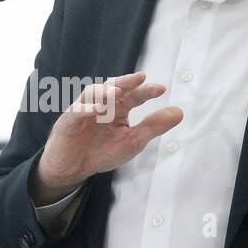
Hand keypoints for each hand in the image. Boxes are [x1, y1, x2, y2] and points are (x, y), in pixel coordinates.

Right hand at [30, 72, 182, 203]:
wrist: (74, 169)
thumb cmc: (102, 152)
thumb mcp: (132, 142)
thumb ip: (153, 127)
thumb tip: (179, 112)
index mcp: (118, 108)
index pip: (133, 95)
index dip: (145, 91)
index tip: (161, 89)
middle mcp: (101, 105)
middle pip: (113, 87)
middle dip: (126, 82)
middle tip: (140, 78)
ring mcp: (83, 111)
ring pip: (92, 94)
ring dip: (104, 92)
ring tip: (116, 93)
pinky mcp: (68, 121)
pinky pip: (76, 112)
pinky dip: (86, 109)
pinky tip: (97, 109)